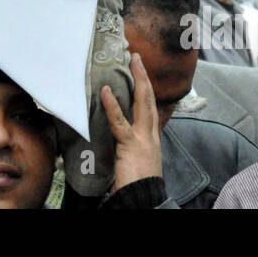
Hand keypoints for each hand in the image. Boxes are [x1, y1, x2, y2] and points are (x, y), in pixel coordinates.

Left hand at [101, 53, 161, 192]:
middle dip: (144, 77)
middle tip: (137, 57)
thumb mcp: (133, 159)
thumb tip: (113, 132)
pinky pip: (120, 123)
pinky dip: (112, 106)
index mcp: (151, 139)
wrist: (143, 199)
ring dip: (138, 80)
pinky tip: (106, 91)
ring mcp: (144, 139)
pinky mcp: (131, 146)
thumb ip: (126, 144)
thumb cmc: (136, 184)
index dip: (145, 89)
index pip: (149, 109)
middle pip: (149, 100)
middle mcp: (151, 136)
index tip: (141, 72)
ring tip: (131, 61)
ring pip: (142, 104)